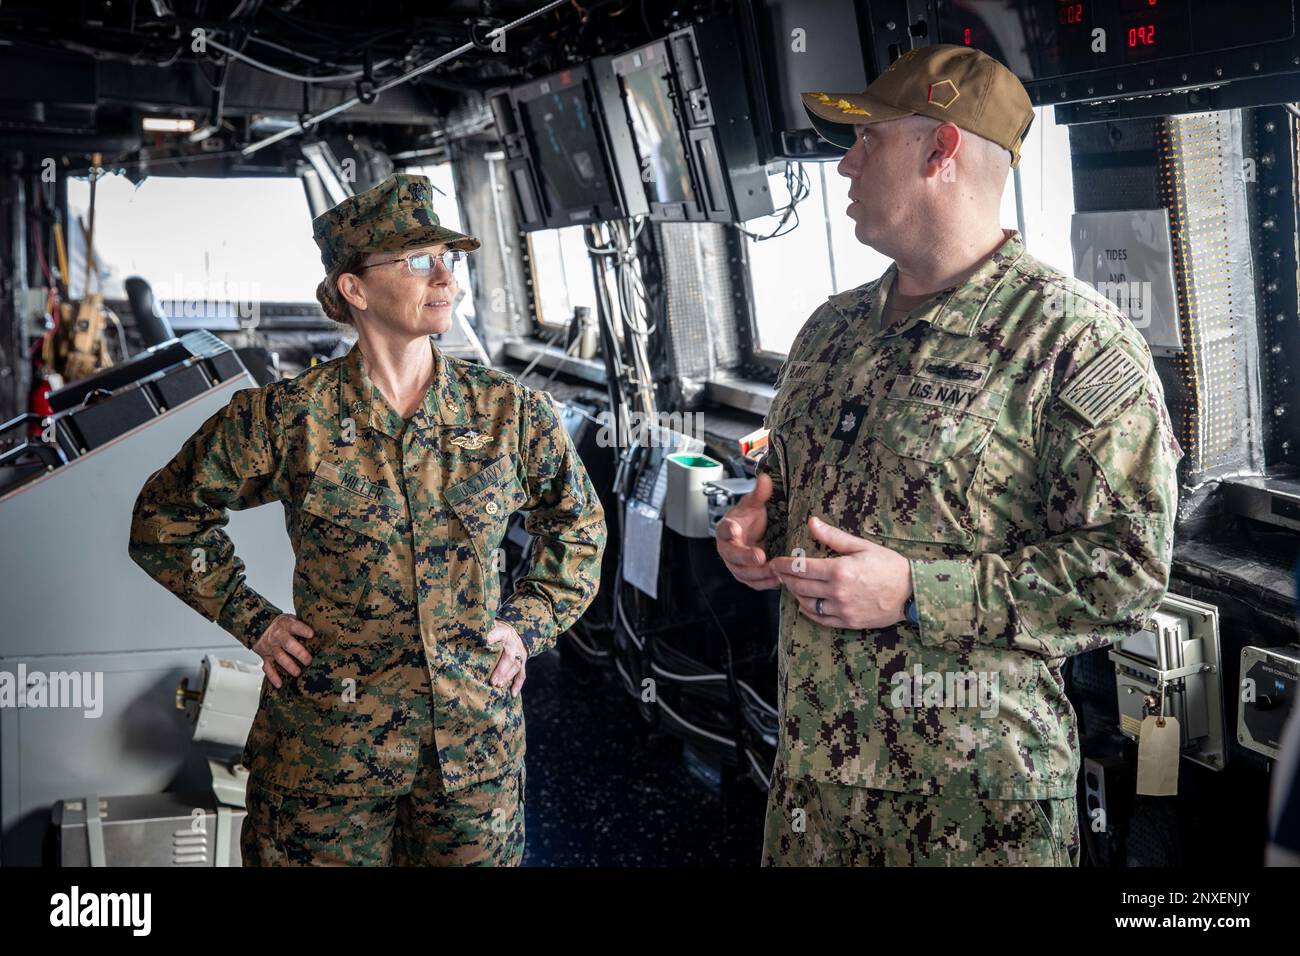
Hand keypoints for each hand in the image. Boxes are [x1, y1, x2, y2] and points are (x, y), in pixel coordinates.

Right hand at [252, 614, 313, 688]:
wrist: (259, 625)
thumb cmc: (282, 625)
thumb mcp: (291, 619)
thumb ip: (303, 624)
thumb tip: (324, 632)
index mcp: (286, 624)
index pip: (294, 626)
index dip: (302, 630)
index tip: (311, 634)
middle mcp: (277, 636)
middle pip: (288, 643)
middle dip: (299, 652)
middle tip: (308, 660)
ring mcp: (271, 647)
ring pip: (279, 656)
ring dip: (288, 665)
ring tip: (297, 673)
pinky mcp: (265, 657)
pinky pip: (268, 667)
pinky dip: (273, 676)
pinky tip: (279, 683)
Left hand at [486, 621, 527, 696]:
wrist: (515, 634)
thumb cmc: (497, 631)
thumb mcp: (490, 626)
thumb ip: (482, 630)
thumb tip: (471, 633)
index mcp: (504, 633)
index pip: (499, 633)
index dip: (493, 637)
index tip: (486, 641)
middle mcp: (514, 644)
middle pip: (509, 656)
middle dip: (501, 669)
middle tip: (493, 680)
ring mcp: (519, 655)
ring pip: (515, 666)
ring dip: (507, 677)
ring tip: (497, 685)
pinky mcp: (522, 664)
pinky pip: (521, 675)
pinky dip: (517, 685)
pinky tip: (512, 694)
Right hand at [716, 472, 780, 589]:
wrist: (752, 532)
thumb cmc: (750, 518)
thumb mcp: (754, 504)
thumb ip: (759, 494)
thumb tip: (765, 479)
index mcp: (726, 528)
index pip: (724, 529)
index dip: (728, 530)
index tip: (734, 529)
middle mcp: (728, 548)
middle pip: (732, 556)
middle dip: (745, 557)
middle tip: (760, 556)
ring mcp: (736, 564)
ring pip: (743, 573)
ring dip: (758, 574)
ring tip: (774, 571)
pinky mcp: (747, 575)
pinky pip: (753, 583)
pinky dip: (764, 583)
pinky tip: (778, 580)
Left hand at [768, 515, 912, 629]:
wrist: (912, 593)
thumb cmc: (888, 565)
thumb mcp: (861, 546)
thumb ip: (833, 536)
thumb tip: (811, 522)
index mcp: (839, 570)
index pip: (801, 567)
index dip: (783, 565)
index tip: (775, 562)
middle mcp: (837, 592)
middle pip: (799, 586)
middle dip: (785, 578)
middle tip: (778, 572)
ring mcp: (842, 609)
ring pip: (806, 604)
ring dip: (795, 594)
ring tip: (791, 585)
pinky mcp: (847, 622)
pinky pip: (820, 619)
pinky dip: (808, 610)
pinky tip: (805, 603)